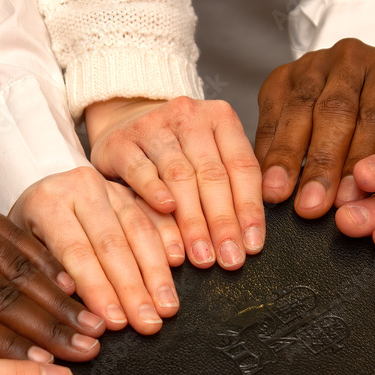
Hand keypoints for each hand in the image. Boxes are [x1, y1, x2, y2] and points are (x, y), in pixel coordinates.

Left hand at [0, 183, 104, 361]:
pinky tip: (74, 285)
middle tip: (89, 351)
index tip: (48, 372)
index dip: (11, 350)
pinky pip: (14, 235)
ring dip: (59, 296)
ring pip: (16, 262)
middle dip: (50, 326)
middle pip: (1, 292)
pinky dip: (46, 262)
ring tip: (94, 323)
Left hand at [10, 167, 181, 333]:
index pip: (77, 252)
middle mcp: (80, 188)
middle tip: (148, 323)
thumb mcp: (24, 254)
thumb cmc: (28, 235)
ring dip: (156, 273)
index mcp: (47, 203)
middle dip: (133, 289)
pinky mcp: (133, 190)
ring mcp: (110, 187)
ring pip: (139, 230)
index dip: (99, 289)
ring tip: (167, 307)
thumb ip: (48, 276)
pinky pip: (157, 215)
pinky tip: (179, 265)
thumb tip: (77, 305)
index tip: (114, 322)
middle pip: (112, 244)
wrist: (40, 194)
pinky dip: (171, 239)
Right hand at [86, 97, 263, 268]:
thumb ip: (235, 185)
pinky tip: (166, 211)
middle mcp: (189, 117)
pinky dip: (154, 192)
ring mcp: (153, 126)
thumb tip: (252, 235)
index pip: (242, 167)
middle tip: (229, 258)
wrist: (125, 121)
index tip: (252, 245)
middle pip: (212, 175)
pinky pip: (140, 170)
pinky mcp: (121, 142)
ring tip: (202, 254)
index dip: (249, 209)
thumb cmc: (177, 150)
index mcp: (221, 118)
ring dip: (192, 221)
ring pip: (179, 177)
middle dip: (223, 223)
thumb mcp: (211, 155)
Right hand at [256, 38, 374, 217]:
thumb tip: (364, 208)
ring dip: (287, 157)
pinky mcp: (281, 76)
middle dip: (322, 162)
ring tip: (279, 194)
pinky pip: (270, 114)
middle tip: (312, 204)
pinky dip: (266, 149)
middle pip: (335, 110)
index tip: (348, 200)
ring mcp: (313, 63)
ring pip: (299, 110)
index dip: (359, 158)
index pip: (374, 114)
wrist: (356, 87)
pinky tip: (262, 178)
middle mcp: (352, 58)